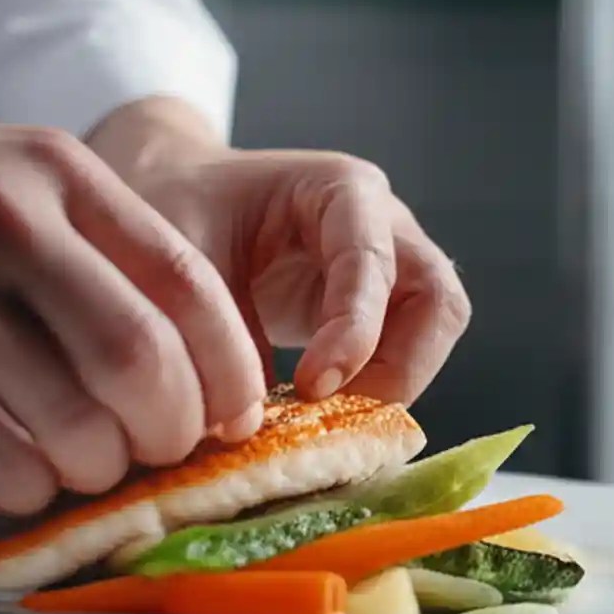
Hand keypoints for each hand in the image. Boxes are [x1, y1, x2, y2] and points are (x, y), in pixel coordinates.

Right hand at [0, 118, 266, 512]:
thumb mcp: (35, 188)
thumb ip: (117, 256)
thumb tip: (219, 382)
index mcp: (62, 175)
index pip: (187, 283)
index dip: (230, 366)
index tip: (239, 412)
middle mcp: (3, 220)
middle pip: (139, 356)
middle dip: (173, 425)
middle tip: (168, 447)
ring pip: (73, 413)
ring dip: (104, 463)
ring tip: (100, 464)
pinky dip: (33, 483)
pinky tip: (35, 479)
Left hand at [88, 98, 471, 405]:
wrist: (177, 192)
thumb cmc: (179, 206)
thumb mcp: (181, 253)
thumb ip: (217, 329)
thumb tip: (249, 424)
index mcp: (341, 189)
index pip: (374, 259)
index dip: (355, 329)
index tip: (313, 386)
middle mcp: (384, 224)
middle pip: (436, 298)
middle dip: (400, 367)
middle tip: (337, 418)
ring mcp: (392, 266)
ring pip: (435, 332)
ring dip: (396, 384)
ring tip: (329, 421)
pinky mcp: (381, 308)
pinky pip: (408, 354)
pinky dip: (377, 392)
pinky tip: (322, 416)